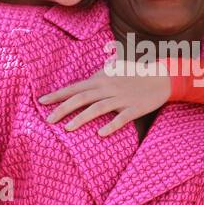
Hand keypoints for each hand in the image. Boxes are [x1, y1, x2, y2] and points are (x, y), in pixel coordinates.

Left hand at [38, 66, 169, 136]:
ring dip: (81, 118)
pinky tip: (100, 134)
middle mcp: (108, 88)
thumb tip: (83, 82)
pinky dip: (110, 125)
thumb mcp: (114, 71)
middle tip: (48, 120)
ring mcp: (121, 98)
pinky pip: (121, 118)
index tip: (42, 101)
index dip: (58, 95)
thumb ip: (98, 76)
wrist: (162, 77)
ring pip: (97, 108)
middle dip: (63, 108)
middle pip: (81, 98)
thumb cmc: (135, 75)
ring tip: (67, 129)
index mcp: (101, 79)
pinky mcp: (134, 108)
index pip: (75, 87)